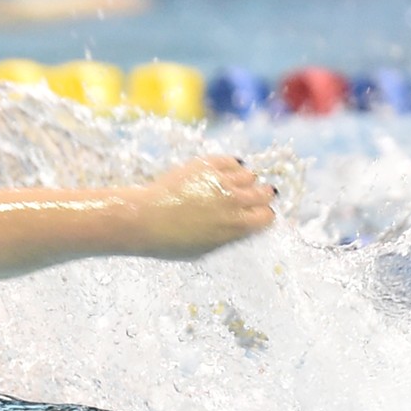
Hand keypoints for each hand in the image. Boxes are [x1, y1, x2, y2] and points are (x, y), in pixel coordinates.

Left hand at [134, 155, 277, 259]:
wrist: (144, 219)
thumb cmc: (170, 242)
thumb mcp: (205, 249)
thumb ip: (227, 236)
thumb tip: (239, 228)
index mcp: (237, 225)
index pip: (266, 215)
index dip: (262, 215)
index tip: (257, 214)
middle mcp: (234, 201)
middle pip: (263, 192)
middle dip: (260, 195)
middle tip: (253, 197)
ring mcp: (221, 180)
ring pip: (249, 174)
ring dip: (245, 180)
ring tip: (234, 184)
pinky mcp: (206, 165)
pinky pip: (230, 161)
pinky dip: (231, 166)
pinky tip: (225, 171)